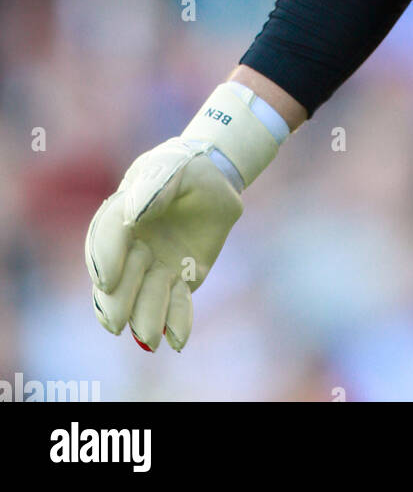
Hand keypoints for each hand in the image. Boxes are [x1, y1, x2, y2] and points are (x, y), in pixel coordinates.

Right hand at [85, 138, 242, 351]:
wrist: (213, 181)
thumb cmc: (186, 170)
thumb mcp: (173, 167)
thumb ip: (154, 187)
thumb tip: (132, 216)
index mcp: (120, 215)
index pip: (105, 238)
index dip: (104, 260)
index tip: (107, 280)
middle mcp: (131, 248)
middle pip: (116, 281)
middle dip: (115, 303)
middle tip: (117, 322)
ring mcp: (153, 268)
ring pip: (143, 299)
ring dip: (144, 319)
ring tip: (153, 338)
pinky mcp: (179, 281)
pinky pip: (175, 305)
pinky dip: (176, 322)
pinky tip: (178, 339)